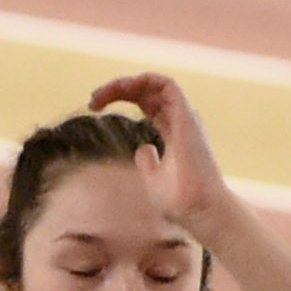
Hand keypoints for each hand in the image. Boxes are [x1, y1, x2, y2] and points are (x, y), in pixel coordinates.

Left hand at [89, 73, 229, 238]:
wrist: (197, 210)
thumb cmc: (179, 201)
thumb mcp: (155, 180)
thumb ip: (148, 162)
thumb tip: (142, 149)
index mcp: (173, 130)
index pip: (146, 102)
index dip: (121, 97)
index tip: (95, 108)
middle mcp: (180, 119)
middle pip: (146, 91)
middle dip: (117, 89)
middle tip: (92, 100)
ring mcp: (184, 116)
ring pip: (153, 83)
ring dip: (125, 83)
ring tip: (100, 95)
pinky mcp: (186, 116)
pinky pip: (165, 84)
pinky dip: (143, 81)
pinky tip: (122, 88)